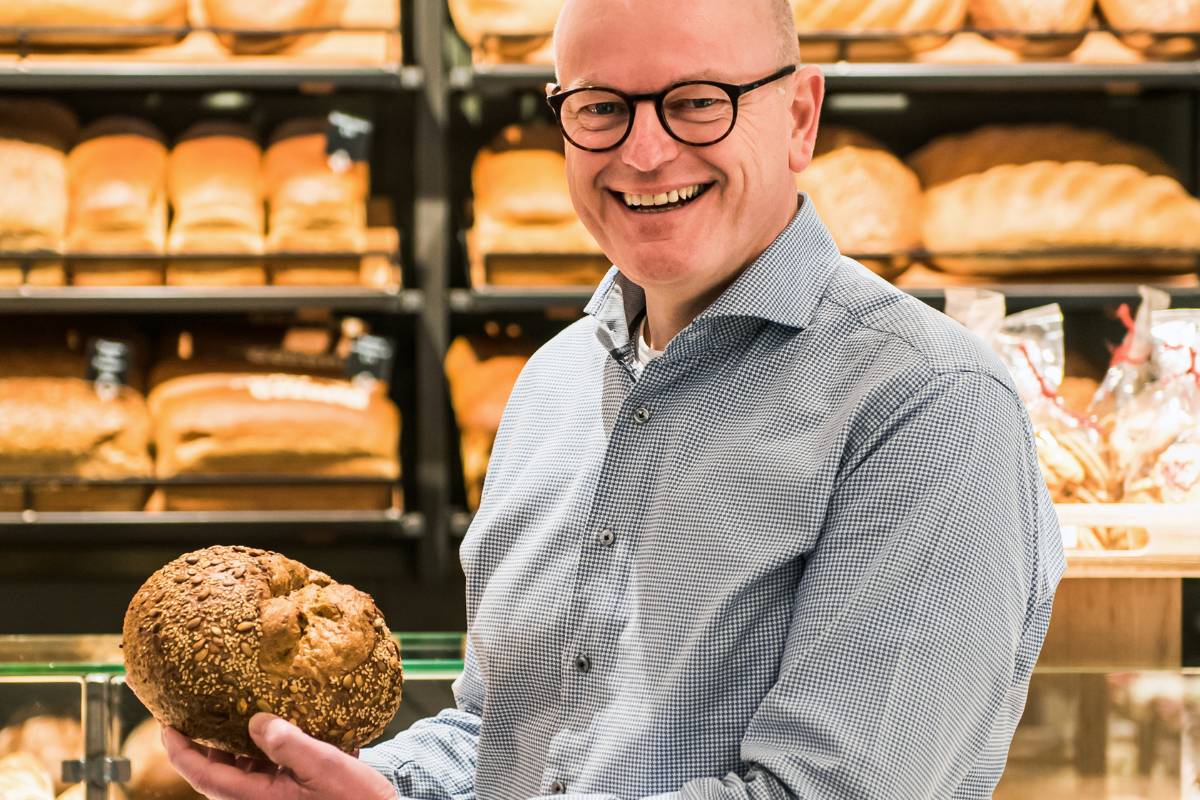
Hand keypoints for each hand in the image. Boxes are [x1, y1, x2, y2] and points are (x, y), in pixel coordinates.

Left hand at [162, 713, 396, 799]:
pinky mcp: (290, 795)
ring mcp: (274, 799)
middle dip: (204, 745)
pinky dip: (261, 752)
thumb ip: (289, 745)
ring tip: (235, 716)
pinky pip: (264, 772)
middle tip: (196, 713)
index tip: (167, 727)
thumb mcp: (325, 766)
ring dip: (234, 748)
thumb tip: (256, 721)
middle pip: (218, 774)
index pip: (205, 777)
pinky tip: (275, 731)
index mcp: (260, 798)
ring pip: (240, 773)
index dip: (181, 752)